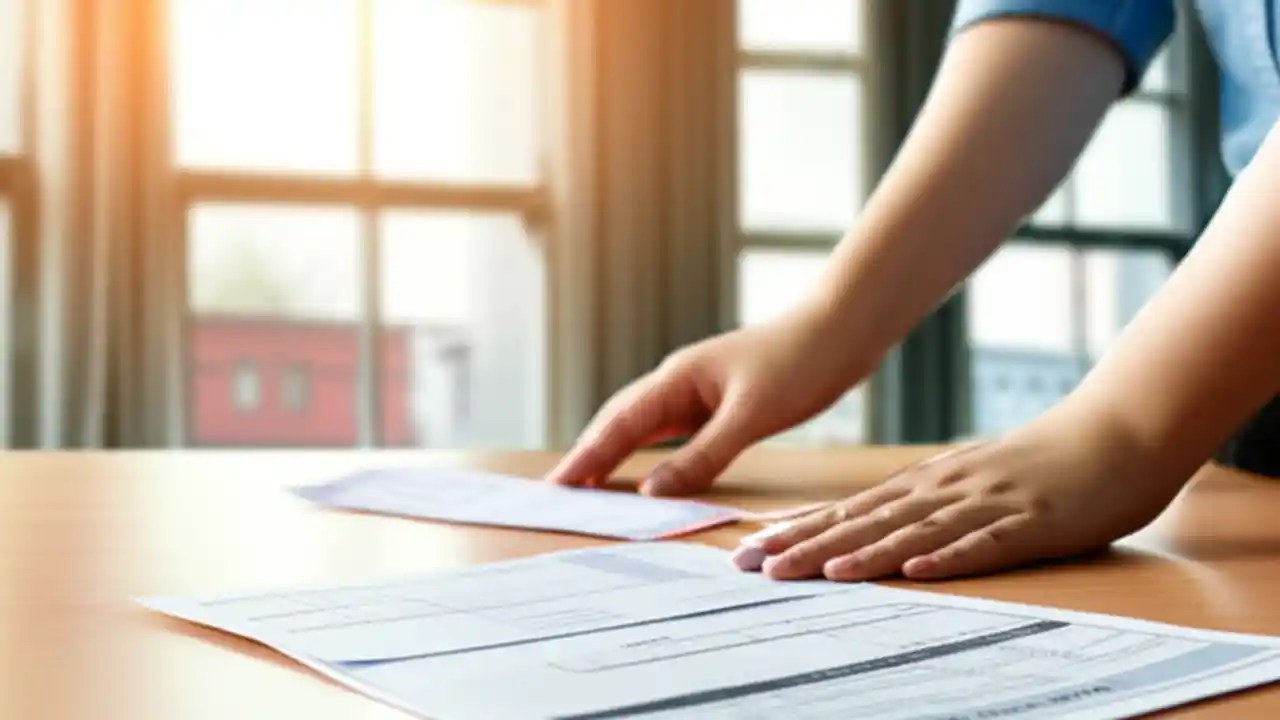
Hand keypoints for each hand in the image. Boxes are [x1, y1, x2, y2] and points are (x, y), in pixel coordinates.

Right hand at [546, 305, 875, 495]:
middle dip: (588, 455)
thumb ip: (702, 456)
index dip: (586, 458)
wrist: (843, 327)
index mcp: (677, 380)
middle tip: (559, 490)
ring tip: (589, 482)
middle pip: (620, 421)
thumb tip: (652, 492)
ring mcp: (699, 389)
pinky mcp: (722, 398)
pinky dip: (651, 451)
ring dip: (614, 452)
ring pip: (644, 425)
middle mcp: (679, 382)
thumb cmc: (801, 362)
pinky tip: (650, 466)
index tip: (555, 486)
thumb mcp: (750, 416)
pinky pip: (673, 430)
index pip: (618, 426)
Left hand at [732, 407, 1187, 580]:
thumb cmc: (1041, 460)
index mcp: (927, 482)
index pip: (848, 510)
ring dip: (862, 554)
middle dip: (806, 545)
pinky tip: (915, 572)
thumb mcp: (969, 477)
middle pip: (865, 521)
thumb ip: (921, 502)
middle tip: (754, 566)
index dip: (796, 530)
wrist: (1116, 431)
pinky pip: (985, 544)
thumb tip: (867, 526)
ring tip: (816, 572)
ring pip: (912, 532)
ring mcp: (987, 503)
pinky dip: (948, 558)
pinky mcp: (1032, 522)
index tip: (749, 551)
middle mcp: (945, 489)